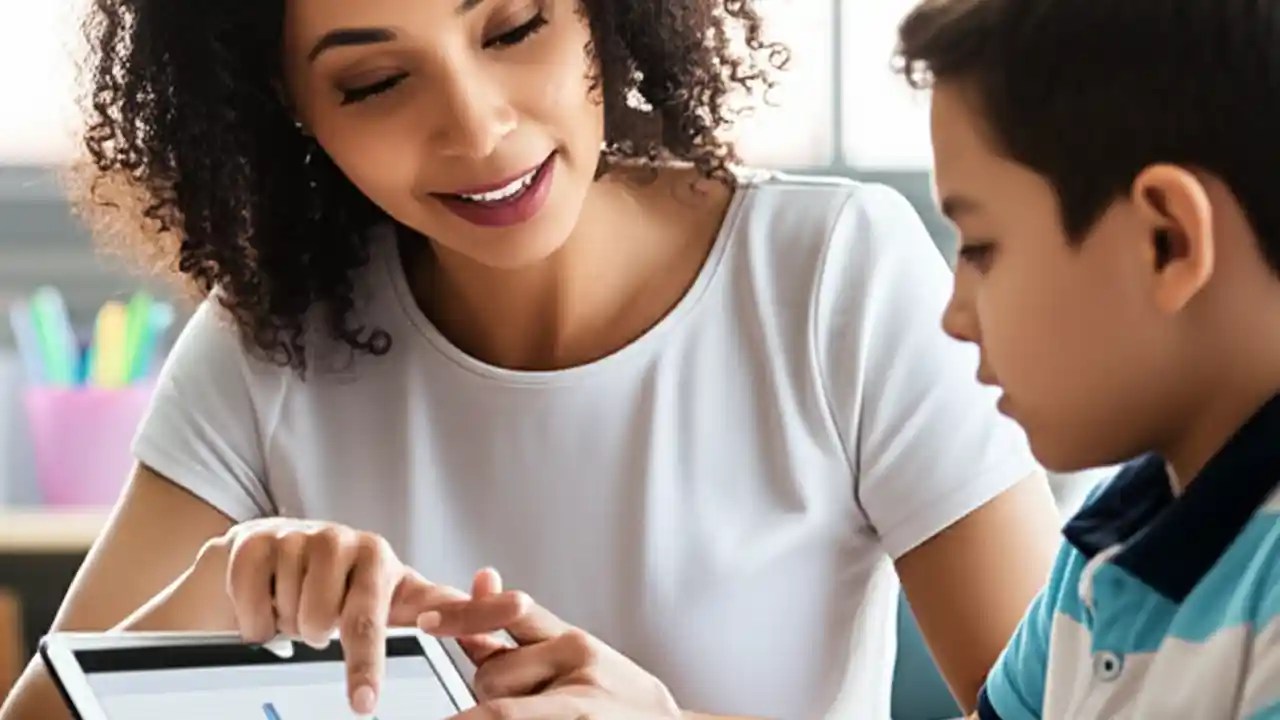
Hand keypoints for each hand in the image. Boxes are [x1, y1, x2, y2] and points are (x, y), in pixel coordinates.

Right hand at [203, 519, 525, 714]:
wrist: (255, 562)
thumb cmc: (327, 592)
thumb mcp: (379, 609)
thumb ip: (433, 615)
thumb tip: (492, 619)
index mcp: (391, 571)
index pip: (441, 600)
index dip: (481, 609)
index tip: (520, 608)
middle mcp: (356, 547)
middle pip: (349, 625)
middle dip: (326, 641)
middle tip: (317, 630)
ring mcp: (308, 538)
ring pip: (301, 617)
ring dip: (288, 627)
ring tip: (290, 609)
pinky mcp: (261, 538)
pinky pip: (256, 600)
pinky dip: (253, 619)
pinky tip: (262, 602)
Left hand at [422, 573, 680, 719]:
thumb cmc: (615, 702)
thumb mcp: (575, 660)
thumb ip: (521, 632)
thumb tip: (481, 578)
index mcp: (574, 642)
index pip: (510, 613)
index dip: (463, 615)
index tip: (424, 620)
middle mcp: (578, 664)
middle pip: (492, 675)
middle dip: (489, 692)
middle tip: (530, 703)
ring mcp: (577, 701)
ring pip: (496, 701)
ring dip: (494, 710)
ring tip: (546, 709)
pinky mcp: (576, 718)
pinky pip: (506, 715)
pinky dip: (483, 715)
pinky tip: (488, 712)